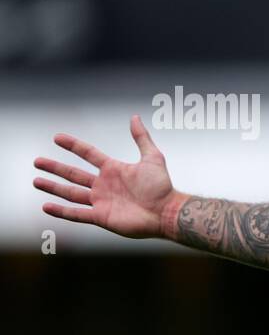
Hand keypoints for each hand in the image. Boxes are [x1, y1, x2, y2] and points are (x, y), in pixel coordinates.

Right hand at [34, 115, 184, 239]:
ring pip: (71, 193)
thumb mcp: (152, 158)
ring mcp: (101, 201)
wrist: (167, 211)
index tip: (56, 137)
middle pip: (74, 174)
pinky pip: (77, 214)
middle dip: (55, 168)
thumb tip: (134, 117)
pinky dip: (61, 211)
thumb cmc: (162, 186)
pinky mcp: (101, 217)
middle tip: (37, 161)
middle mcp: (104, 185)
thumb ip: (142, 138)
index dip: (73, 145)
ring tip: (36, 180)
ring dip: (53, 187)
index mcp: (113, 169)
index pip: (88, 154)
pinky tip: (46, 206)